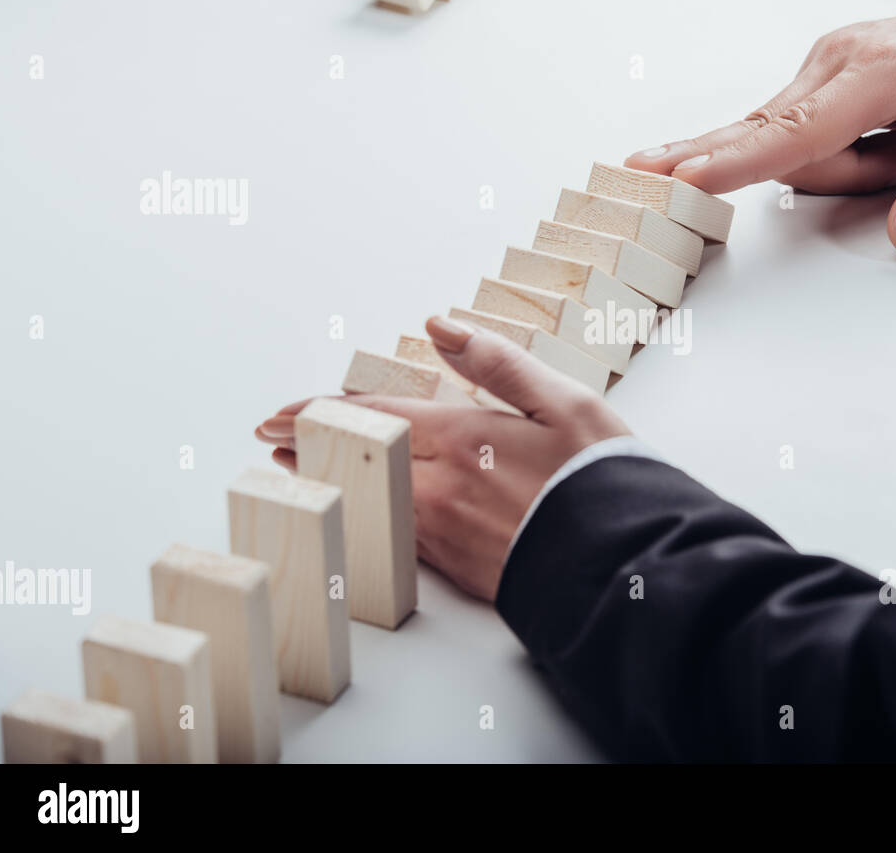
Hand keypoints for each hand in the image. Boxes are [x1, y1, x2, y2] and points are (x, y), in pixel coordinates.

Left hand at [254, 316, 629, 601]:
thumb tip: (442, 326)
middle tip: (271, 441)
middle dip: (309, 448)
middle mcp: (438, 488)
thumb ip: (498, 362)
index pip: (371, 417)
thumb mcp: (564, 401)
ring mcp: (443, 532)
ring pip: (369, 499)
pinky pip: (396, 533)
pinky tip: (365, 512)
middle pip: (356, 461)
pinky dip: (368, 514)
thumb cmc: (601, 481)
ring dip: (331, 482)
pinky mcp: (456, 568)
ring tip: (303, 471)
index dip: (318, 412)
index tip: (277, 413)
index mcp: (461, 437)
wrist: (624, 565)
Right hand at [624, 0, 895, 254]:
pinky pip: (804, 138)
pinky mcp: (822, 84)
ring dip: (851, 171)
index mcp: (877, 73)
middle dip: (710, 157)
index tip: (685, 177)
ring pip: (792, 147)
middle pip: (765, 134)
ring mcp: (825, 70)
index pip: (794, 131)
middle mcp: (836, 64)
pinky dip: (841, 158)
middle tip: (636, 169)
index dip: (737, 161)